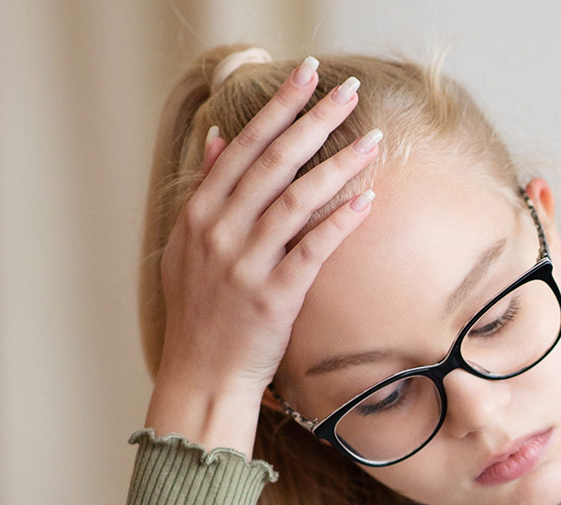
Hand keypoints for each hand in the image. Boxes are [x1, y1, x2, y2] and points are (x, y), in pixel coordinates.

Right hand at [147, 59, 382, 452]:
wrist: (202, 374)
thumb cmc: (200, 312)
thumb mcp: (186, 245)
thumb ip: (204, 189)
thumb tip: (217, 136)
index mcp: (199, 212)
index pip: (242, 145)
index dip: (276, 106)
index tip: (304, 74)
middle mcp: (219, 230)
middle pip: (273, 161)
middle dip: (313, 119)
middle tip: (348, 91)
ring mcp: (245, 263)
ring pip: (297, 199)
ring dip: (338, 165)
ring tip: (373, 141)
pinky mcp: (274, 296)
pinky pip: (313, 249)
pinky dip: (340, 221)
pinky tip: (367, 199)